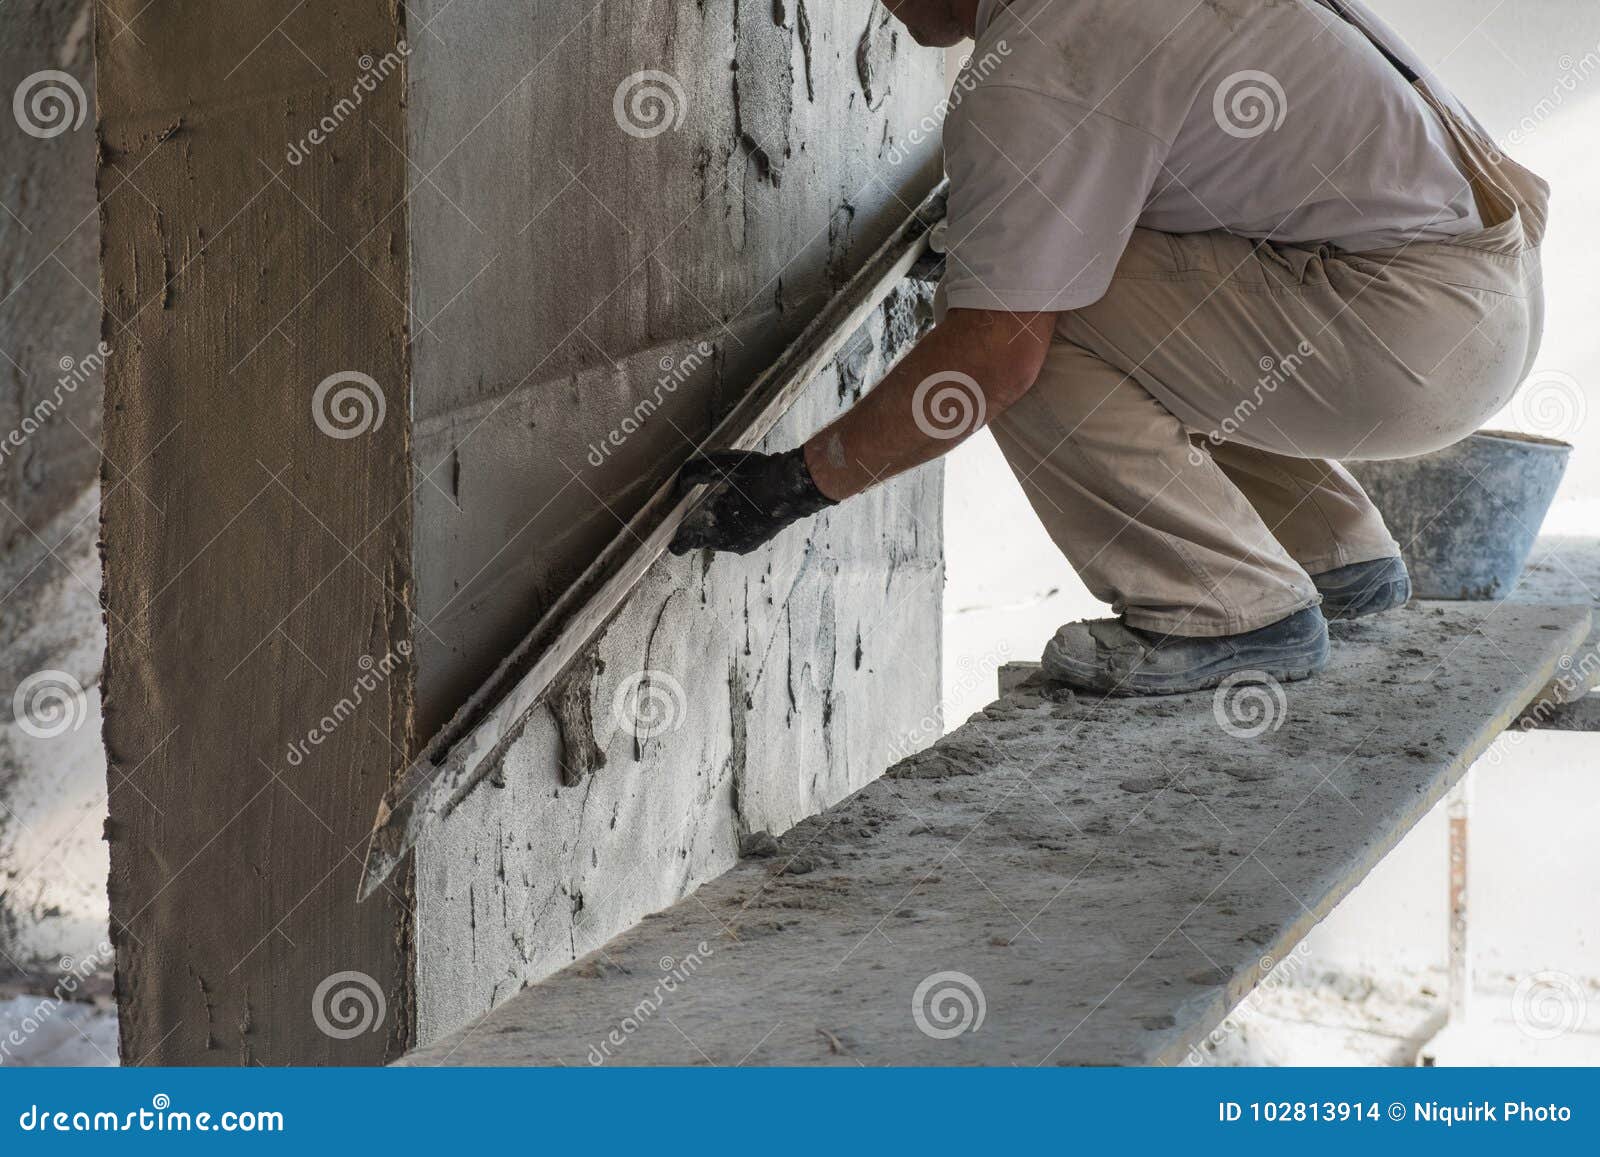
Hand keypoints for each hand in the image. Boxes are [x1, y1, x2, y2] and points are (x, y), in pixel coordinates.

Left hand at [667, 448, 836, 555]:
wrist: (794, 485)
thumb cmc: (757, 476)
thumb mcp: (721, 466)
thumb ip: (695, 472)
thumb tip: (680, 481)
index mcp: (713, 529)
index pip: (684, 544)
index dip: (677, 537)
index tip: (672, 532)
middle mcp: (727, 542)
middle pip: (702, 537)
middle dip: (699, 524)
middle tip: (702, 505)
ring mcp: (744, 543)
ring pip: (720, 536)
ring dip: (718, 522)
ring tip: (725, 500)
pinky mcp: (758, 540)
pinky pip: (737, 534)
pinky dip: (734, 522)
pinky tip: (742, 504)